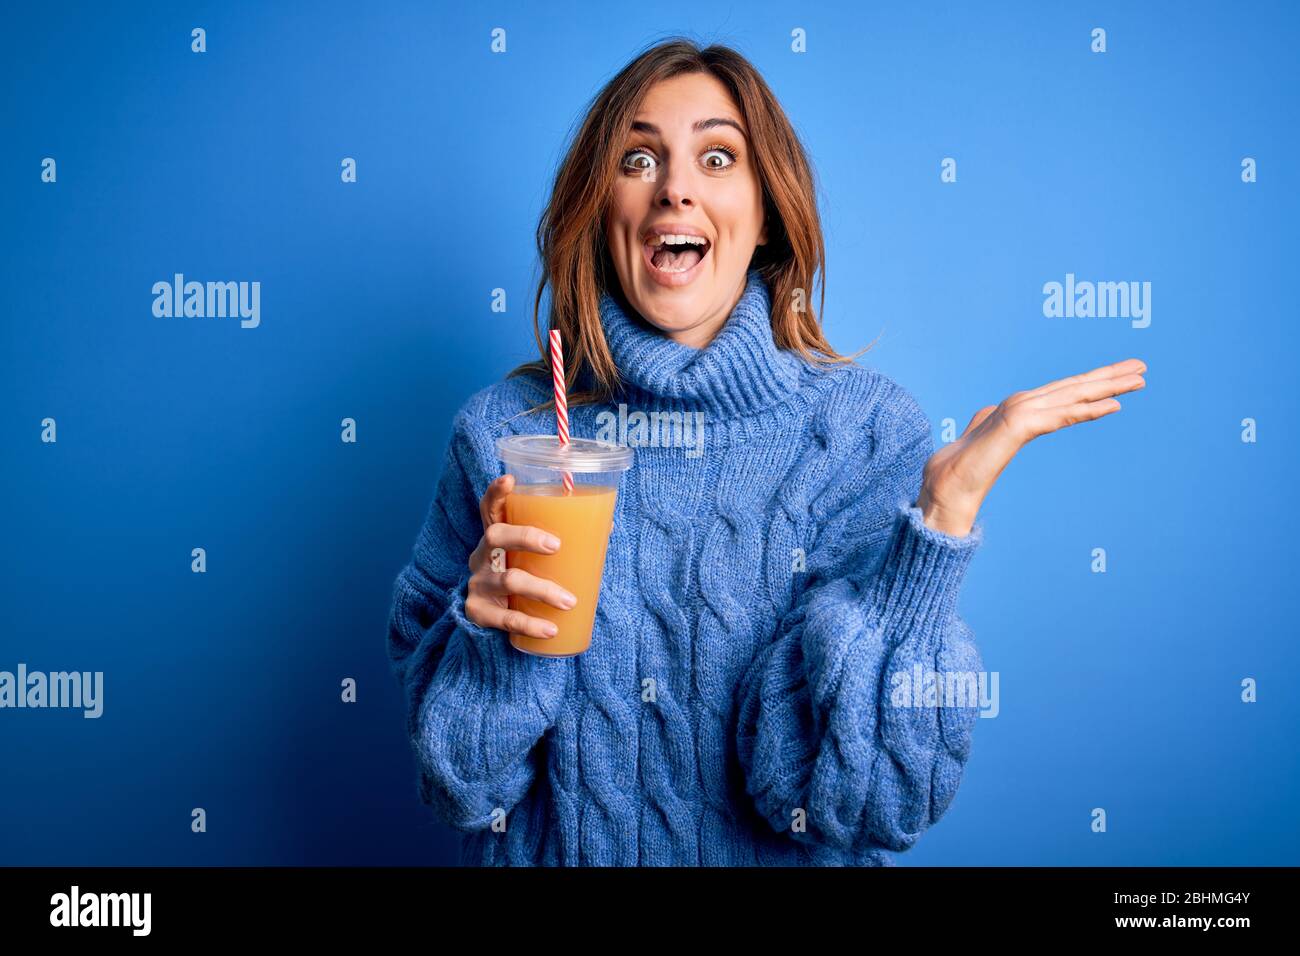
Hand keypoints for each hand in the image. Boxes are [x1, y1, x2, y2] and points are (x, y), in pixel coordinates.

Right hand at [464, 474, 577, 639]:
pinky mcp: (478, 612)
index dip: (497, 492)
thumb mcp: (533, 557)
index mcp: (497, 535)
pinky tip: (551, 629)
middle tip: (557, 546)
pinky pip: (505, 618)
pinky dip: (531, 624)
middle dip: (527, 537)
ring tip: (569, 601)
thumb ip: (563, 541)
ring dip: (543, 590)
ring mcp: (478, 583)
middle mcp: (482, 554)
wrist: (493, 617)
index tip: (511, 480)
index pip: (490, 508)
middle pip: (496, 535)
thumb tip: (607, 526)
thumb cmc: (523, 574)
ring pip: (509, 580)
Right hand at [916, 357, 1146, 536]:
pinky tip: (1114, 406)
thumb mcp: (982, 444)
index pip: (1062, 393)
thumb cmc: (956, 473)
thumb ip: (990, 426)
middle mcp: (1020, 407)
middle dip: (1108, 376)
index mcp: (1015, 411)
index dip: (1092, 383)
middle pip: (1072, 387)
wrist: (943, 490)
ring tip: (1138, 378)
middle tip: (1142, 367)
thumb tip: (994, 415)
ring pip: (1071, 396)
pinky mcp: (1015, 427)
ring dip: (1107, 386)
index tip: (1120, 379)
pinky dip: (1089, 409)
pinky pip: (1060, 416)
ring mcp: (1017, 414)